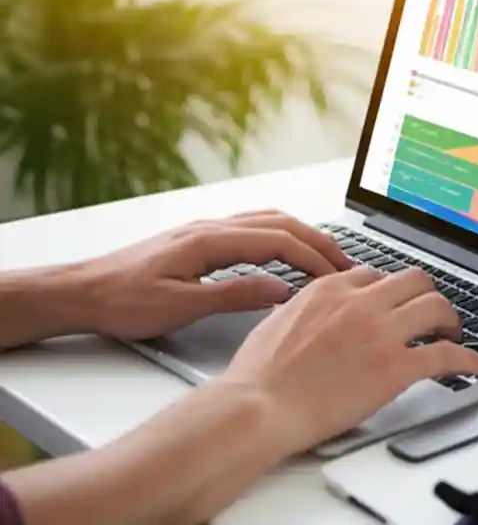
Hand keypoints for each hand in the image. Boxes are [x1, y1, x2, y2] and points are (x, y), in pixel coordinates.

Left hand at [74, 210, 352, 339]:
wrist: (80, 292)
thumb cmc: (121, 302)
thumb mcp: (181, 306)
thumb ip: (235, 295)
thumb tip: (280, 289)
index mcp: (209, 241)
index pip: (279, 241)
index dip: (314, 258)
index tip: (337, 277)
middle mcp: (210, 227)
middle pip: (281, 223)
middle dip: (319, 241)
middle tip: (348, 263)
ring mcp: (205, 230)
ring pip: (268, 221)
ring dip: (302, 235)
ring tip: (327, 256)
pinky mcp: (199, 239)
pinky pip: (252, 227)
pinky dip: (281, 235)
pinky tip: (286, 251)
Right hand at [220, 267, 477, 453]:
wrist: (259, 407)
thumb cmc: (258, 377)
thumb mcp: (278, 321)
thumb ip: (307, 308)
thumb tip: (314, 312)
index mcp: (330, 288)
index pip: (375, 275)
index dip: (390, 291)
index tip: (397, 303)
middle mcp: (360, 302)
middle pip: (414, 281)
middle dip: (426, 295)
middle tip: (432, 314)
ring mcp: (381, 333)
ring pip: (436, 307)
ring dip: (450, 320)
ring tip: (453, 334)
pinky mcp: (396, 367)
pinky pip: (446, 355)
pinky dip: (468, 359)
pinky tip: (476, 366)